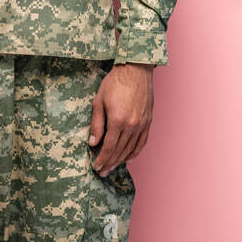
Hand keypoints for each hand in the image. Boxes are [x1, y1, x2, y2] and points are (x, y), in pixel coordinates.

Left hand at [88, 62, 153, 176]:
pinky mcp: (148, 120)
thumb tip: (93, 142)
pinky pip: (142, 141)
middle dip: (110, 163)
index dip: (102, 159)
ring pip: (131, 148)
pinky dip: (135, 151)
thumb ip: (97, 123)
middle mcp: (132, 125)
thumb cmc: (115, 82)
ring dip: (121, 160)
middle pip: (120, 150)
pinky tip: (129, 158)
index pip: (109, 147)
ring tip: (113, 167)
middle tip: (103, 172)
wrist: (135, 69)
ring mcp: (142, 123)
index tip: (97, 167)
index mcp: (118, 120)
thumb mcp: (99, 101)